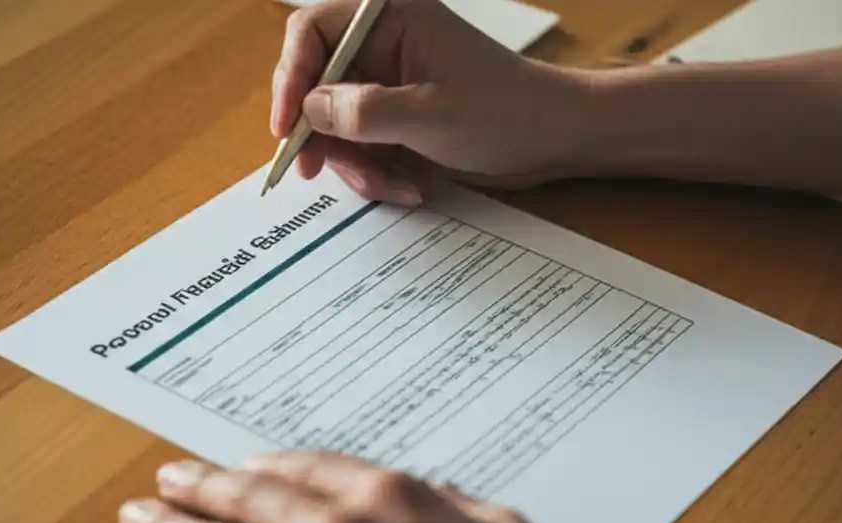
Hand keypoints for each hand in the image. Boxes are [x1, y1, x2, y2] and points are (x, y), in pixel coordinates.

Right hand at [271, 0, 587, 204]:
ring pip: (335, 125)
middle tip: (317, 173)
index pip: (311, 32)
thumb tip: (310, 110)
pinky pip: (361, 147)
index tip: (287, 129)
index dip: (289, 78)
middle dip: (322, 135)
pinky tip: (413, 186)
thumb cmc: (507, 112)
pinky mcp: (396, 117)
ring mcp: (387, 82)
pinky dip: (378, 173)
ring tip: (398, 185)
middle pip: (315, 85)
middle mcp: (381, 44)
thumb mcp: (431, 114)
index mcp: (388, 16)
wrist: (555, 139)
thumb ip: (365, 111)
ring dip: (357, 164)